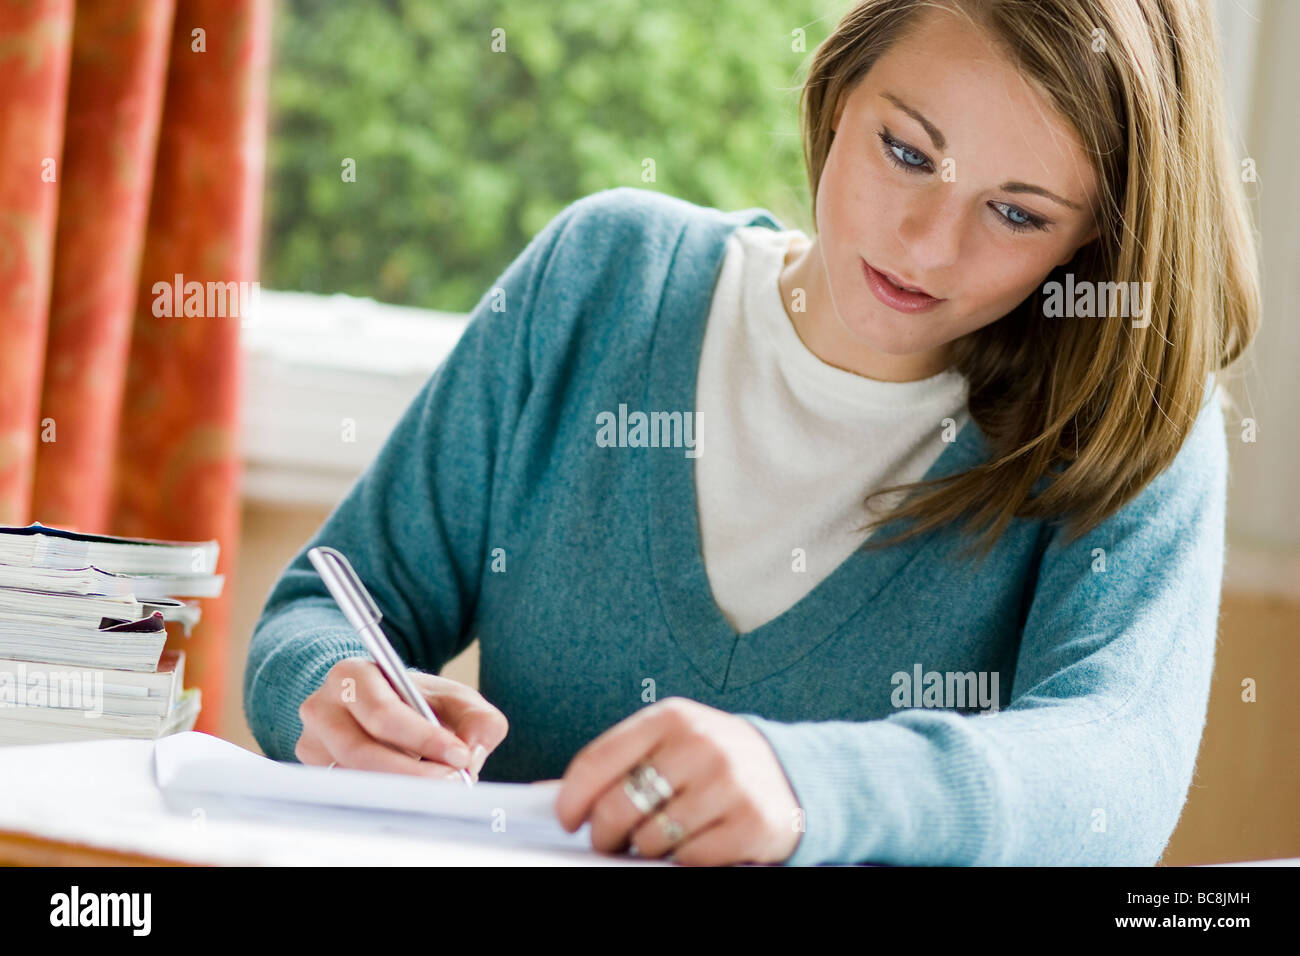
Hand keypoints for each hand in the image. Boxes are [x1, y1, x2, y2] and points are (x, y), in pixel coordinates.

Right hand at [295, 658, 507, 780]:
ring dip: (399, 788)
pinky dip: (384, 799)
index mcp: (352, 676)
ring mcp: (312, 744)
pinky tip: (413, 798)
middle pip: (360, 751)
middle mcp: (322, 708)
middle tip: (453, 781)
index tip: (460, 757)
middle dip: (413, 773)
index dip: (423, 738)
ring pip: (352, 777)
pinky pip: (347, 794)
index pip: (383, 713)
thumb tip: (473, 751)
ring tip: (439, 787)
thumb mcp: (454, 699)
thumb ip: (477, 719)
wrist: (384, 708)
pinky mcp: (315, 772)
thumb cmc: (418, 703)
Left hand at [553, 697, 802, 864]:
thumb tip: (550, 796)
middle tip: (608, 840)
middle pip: (619, 806)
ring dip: (646, 848)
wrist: (789, 773)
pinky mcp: (751, 823)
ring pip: (651, 839)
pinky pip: (689, 861)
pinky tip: (691, 843)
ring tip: (660, 835)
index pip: (599, 760)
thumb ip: (620, 761)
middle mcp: (700, 744)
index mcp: (671, 717)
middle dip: (604, 833)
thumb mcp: (669, 742)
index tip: (566, 819)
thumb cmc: (710, 759)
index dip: (572, 798)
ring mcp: (728, 784)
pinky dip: (682, 861)